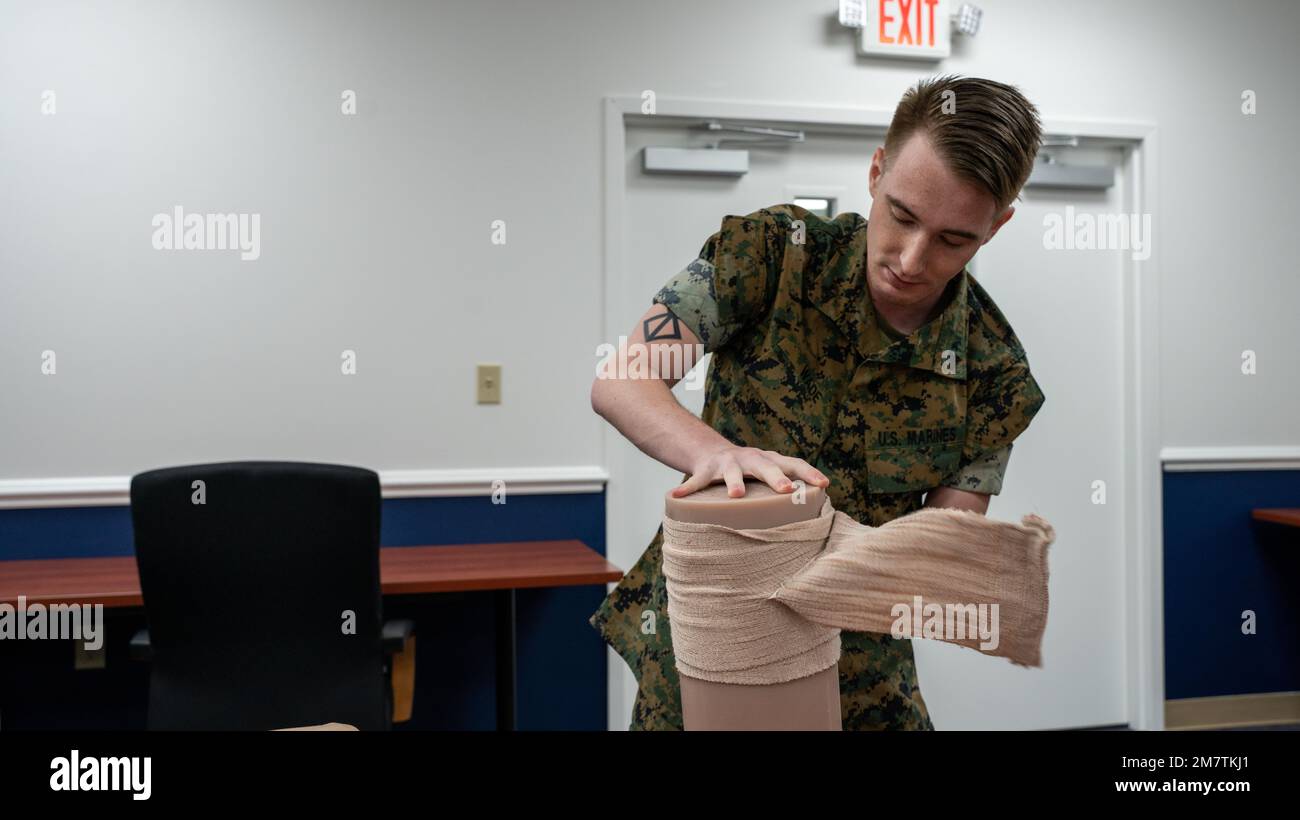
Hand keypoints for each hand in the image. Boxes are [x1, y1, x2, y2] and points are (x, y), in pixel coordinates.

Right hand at [671, 445, 829, 497]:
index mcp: (769, 460)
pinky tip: (676, 495)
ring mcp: (728, 463)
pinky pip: (697, 480)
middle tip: (787, 489)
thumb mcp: (765, 474)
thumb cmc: (747, 472)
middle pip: (767, 465)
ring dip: (734, 482)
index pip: (794, 463)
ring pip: (732, 471)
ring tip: (735, 495)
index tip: (824, 484)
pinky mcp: (706, 469)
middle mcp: (751, 459)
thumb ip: (785, 488)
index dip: (809, 472)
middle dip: (777, 477)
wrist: (710, 451)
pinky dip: (687, 489)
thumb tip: (817, 515)